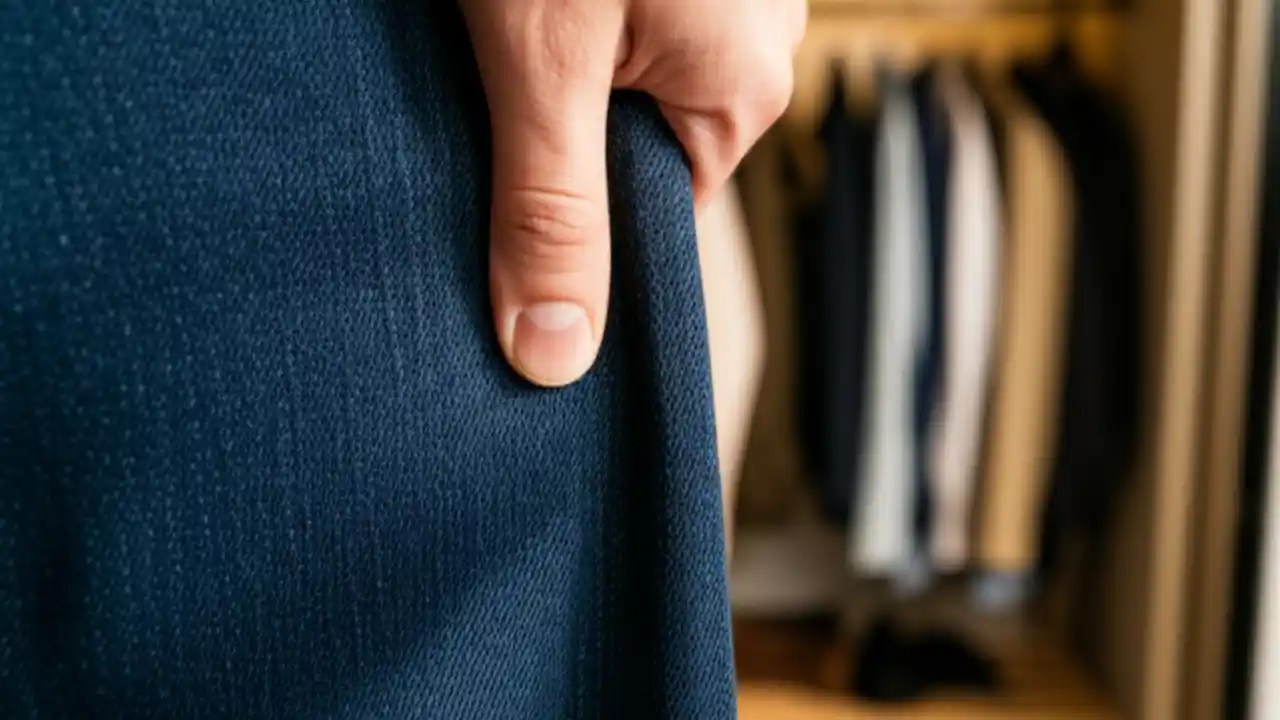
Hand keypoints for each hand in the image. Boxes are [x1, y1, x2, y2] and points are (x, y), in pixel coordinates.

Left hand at [460, 0, 804, 386]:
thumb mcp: (542, 64)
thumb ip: (552, 209)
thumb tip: (557, 358)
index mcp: (742, 92)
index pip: (662, 213)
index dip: (577, 223)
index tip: (506, 221)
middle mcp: (758, 41)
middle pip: (649, 149)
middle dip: (565, 139)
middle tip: (479, 112)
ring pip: (634, 78)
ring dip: (564, 71)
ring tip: (497, 46)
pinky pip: (634, 23)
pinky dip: (573, 23)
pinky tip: (524, 4)